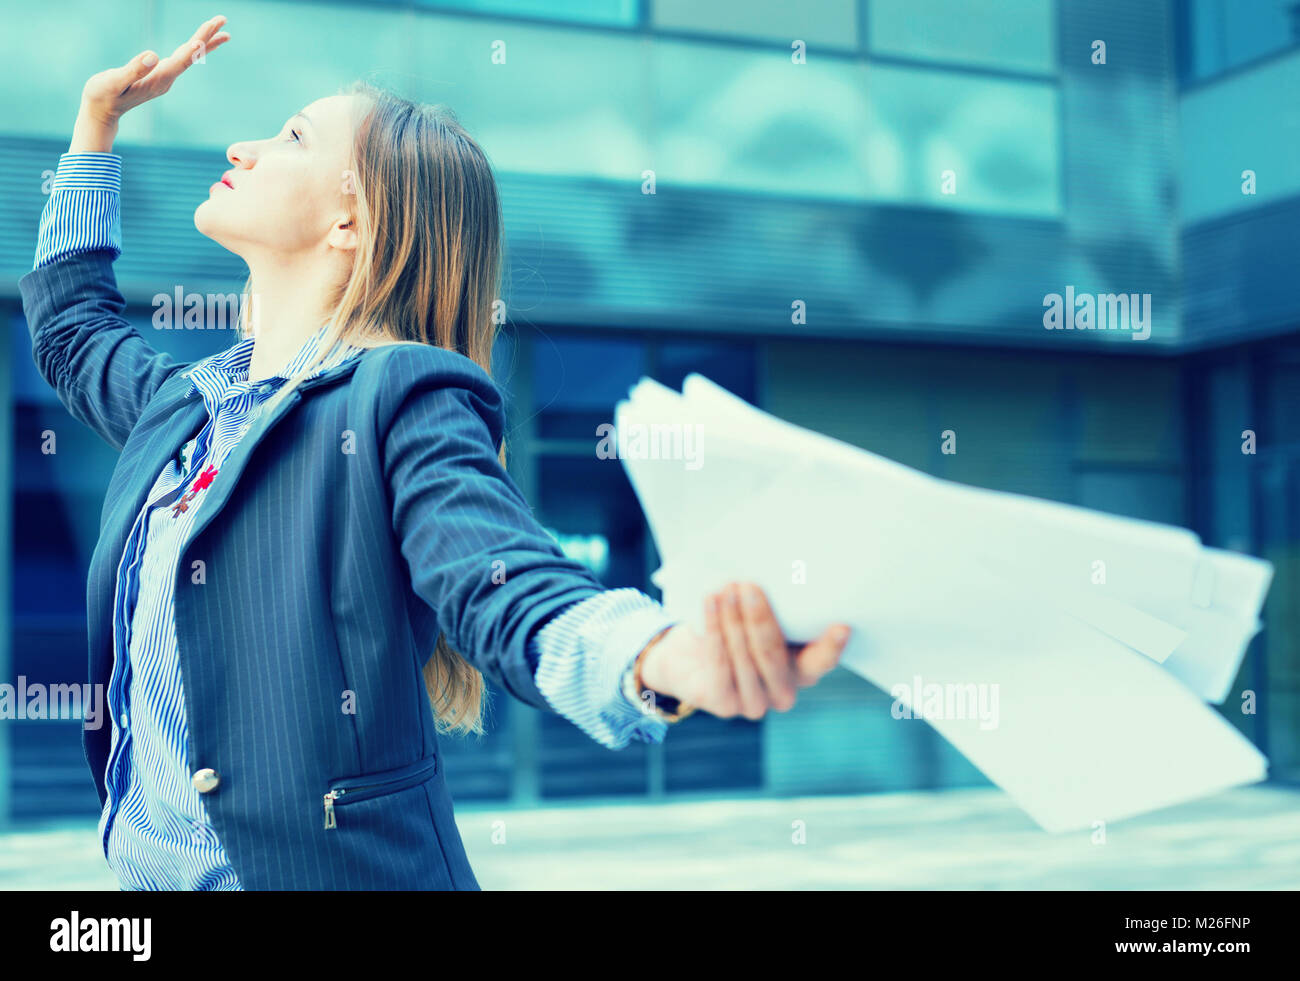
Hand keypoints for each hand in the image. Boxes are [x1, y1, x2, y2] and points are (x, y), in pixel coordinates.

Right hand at [70, 15, 230, 151]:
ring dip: (205, 42)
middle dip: (208, 36)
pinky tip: (199, 45)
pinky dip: (193, 49)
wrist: (101, 112)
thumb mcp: (113, 82)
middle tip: (223, 19)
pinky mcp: (159, 76)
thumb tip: (153, 55)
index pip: (183, 58)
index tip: (211, 29)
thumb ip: (133, 70)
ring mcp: (165, 78)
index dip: (197, 43)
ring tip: (222, 30)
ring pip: (190, 57)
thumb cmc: (103, 96)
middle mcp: (166, 79)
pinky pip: (182, 59)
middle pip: (192, 55)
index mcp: (159, 79)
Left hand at [638, 581, 850, 720]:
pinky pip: (720, 665)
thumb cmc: (733, 628)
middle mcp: (784, 692)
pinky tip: (711, 604)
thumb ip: (773, 602)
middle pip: (774, 655)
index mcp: (803, 669)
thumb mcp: (755, 616)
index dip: (832, 647)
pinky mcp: (726, 705)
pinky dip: (714, 630)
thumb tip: (774, 561)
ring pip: (745, 658)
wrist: (689, 660)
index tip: (842, 626)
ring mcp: (756, 703)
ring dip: (733, 619)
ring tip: (727, 588)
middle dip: (760, 618)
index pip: (822, 661)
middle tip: (749, 585)